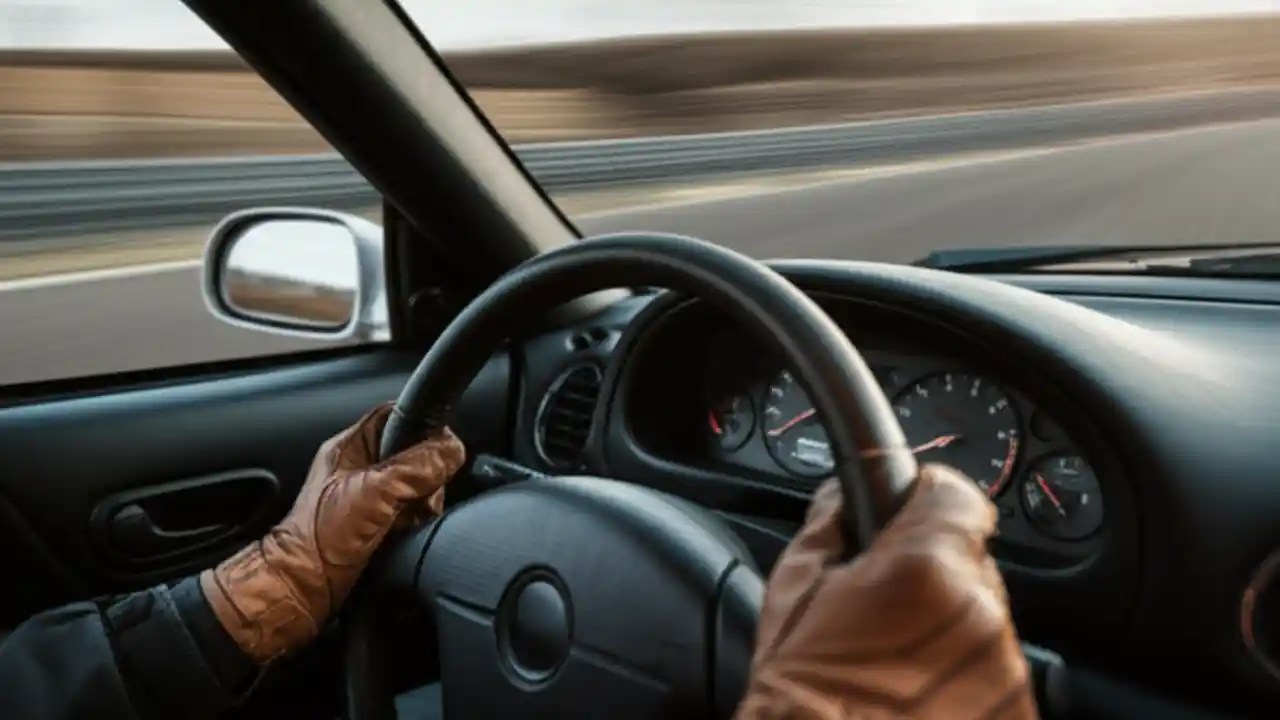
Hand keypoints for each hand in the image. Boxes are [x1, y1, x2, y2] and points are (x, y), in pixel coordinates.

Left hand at [200, 404, 465, 663]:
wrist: (299, 591)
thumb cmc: (316, 541)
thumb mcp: (374, 493)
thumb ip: (416, 467)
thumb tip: (451, 450)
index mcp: (352, 447)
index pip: (399, 415)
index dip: (425, 428)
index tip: (439, 450)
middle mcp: (361, 470)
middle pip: (417, 455)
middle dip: (426, 478)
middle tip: (411, 498)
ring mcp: (369, 499)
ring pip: (419, 488)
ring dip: (421, 507)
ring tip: (401, 522)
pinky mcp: (378, 527)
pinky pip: (413, 516)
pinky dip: (415, 526)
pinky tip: (402, 537)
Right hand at [736, 465, 1036, 718]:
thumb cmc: (802, 696)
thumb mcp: (791, 594)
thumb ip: (828, 527)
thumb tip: (844, 497)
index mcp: (924, 568)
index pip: (958, 495)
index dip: (927, 498)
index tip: (908, 510)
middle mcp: (980, 613)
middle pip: (968, 560)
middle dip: (929, 572)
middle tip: (881, 604)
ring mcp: (1004, 668)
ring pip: (981, 618)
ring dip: (946, 627)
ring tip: (895, 660)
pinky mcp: (1017, 708)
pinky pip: (992, 669)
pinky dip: (962, 674)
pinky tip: (916, 691)